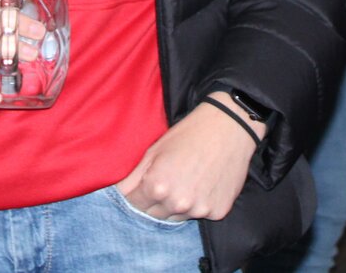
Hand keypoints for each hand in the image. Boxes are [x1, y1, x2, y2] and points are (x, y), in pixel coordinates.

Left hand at [116, 94, 261, 221]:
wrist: (229, 128)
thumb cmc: (188, 134)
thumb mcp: (154, 150)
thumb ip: (133, 177)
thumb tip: (117, 194)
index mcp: (158, 187)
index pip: (134, 206)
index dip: (136, 195)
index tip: (141, 187)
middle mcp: (178, 203)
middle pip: (155, 216)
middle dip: (154, 202)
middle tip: (165, 181)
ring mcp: (200, 210)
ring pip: (177, 218)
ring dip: (176, 206)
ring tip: (185, 181)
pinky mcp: (219, 212)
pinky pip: (200, 215)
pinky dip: (199, 204)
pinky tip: (203, 184)